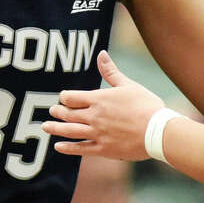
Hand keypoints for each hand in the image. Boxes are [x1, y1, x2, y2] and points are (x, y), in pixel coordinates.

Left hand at [45, 51, 163, 160]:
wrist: (158, 131)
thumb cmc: (146, 105)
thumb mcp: (128, 85)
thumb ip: (111, 71)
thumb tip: (101, 53)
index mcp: (98, 99)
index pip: (71, 97)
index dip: (65, 97)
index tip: (64, 98)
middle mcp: (94, 116)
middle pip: (67, 114)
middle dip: (57, 112)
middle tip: (52, 111)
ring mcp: (97, 133)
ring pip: (70, 131)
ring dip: (56, 129)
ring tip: (46, 127)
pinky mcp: (103, 149)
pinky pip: (80, 148)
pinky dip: (68, 148)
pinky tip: (58, 147)